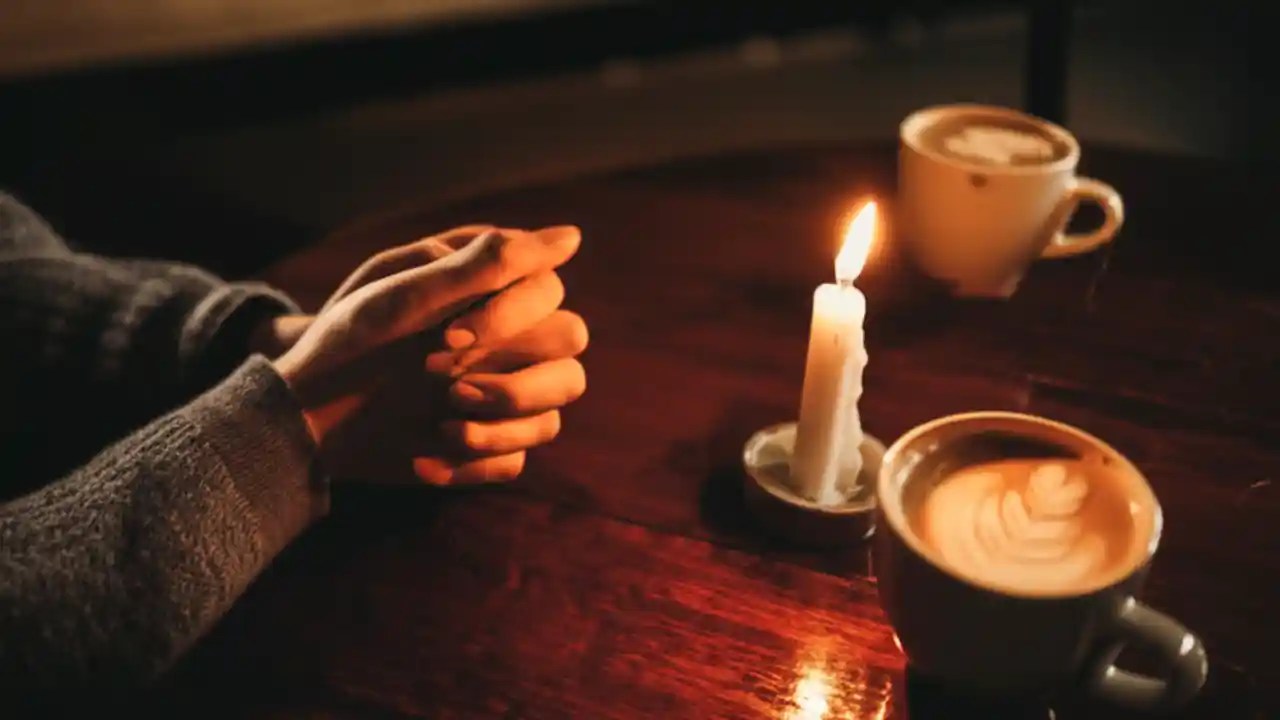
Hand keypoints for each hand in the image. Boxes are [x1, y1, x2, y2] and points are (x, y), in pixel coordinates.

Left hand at [273, 225, 586, 485]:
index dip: (510, 316)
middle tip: (440, 379)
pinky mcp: (485, 447)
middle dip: (510, 376)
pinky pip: (516, 461)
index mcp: (494, 296)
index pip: (551, 294)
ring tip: (443, 425)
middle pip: (568, 353)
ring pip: (551, 414)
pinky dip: (473, 462)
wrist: (306, 415)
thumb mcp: (412, 292)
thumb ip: (492, 261)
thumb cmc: (355, 341)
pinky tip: (423, 458)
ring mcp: (500, 399)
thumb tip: (573, 237)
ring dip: (498, 422)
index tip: (448, 334)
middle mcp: (509, 345)